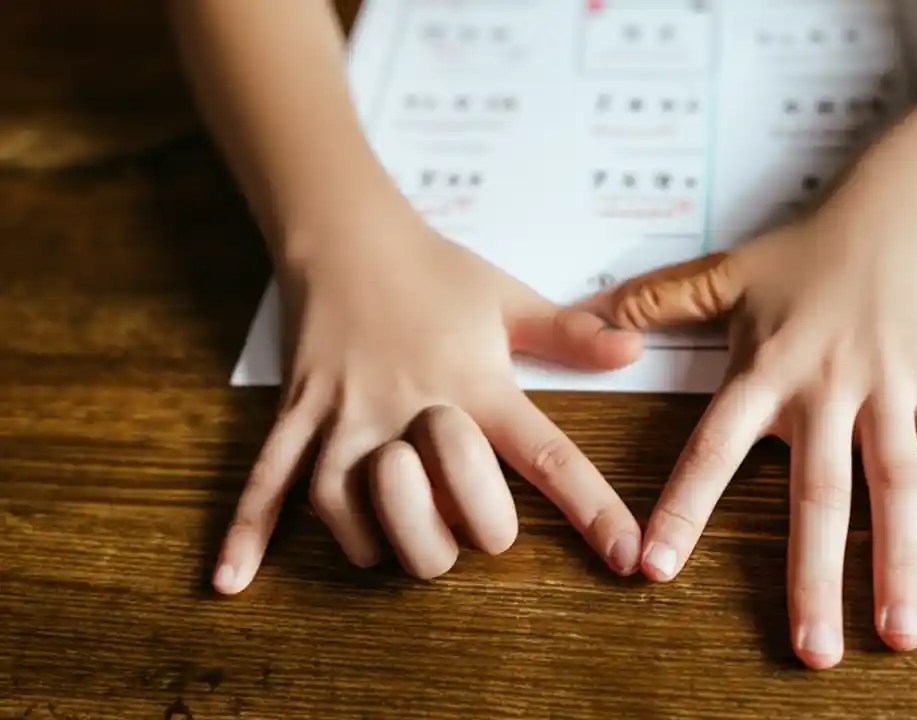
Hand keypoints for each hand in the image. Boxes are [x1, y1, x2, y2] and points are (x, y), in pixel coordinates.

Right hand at [213, 198, 645, 593]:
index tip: (627, 555)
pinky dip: (247, 532)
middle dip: (468, 532)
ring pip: (352, 509)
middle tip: (474, 522)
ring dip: (380, 538)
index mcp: (476, 385)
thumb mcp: (510, 299)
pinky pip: (268, 480)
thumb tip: (636, 349)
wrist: (346, 231)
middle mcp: (411, 408)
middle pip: (444, 513)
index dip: (592, 510)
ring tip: (398, 540)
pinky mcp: (299, 414)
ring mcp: (346, 414)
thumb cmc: (436, 272)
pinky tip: (232, 583)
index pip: (547, 456)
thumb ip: (572, 333)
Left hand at [597, 201, 916, 665]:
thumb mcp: (722, 271)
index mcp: (766, 368)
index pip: (715, 446)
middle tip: (814, 654)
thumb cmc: (802, 249)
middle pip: (821, 494)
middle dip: (816, 577)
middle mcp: (829, 389)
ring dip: (900, 565)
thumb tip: (585, 317)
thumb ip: (655, 300)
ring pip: (898, 488)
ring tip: (902, 636)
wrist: (893, 210)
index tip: (659, 568)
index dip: (686, 506)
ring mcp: (892, 391)